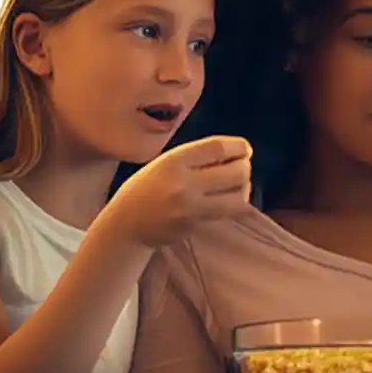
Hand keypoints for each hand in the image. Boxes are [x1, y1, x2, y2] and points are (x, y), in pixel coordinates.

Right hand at [99, 136, 252, 247]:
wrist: (126, 224)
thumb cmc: (148, 188)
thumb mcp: (165, 163)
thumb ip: (196, 157)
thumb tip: (235, 152)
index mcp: (174, 161)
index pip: (218, 147)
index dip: (239, 146)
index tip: (244, 149)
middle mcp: (183, 183)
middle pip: (236, 171)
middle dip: (245, 167)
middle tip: (242, 167)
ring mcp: (190, 207)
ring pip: (238, 196)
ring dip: (244, 187)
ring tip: (238, 184)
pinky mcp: (195, 225)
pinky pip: (228, 212)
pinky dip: (236, 203)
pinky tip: (230, 199)